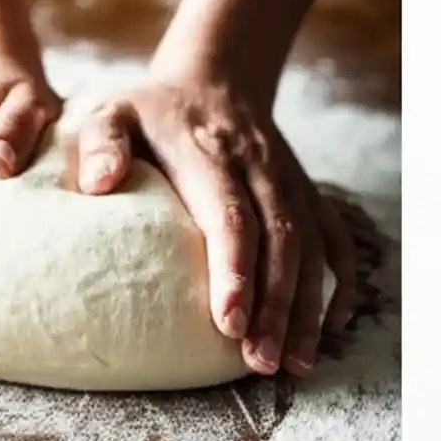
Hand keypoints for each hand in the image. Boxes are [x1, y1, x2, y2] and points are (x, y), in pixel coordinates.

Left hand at [73, 75, 355, 376]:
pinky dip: (340, 282)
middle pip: (280, 242)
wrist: (218, 77)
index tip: (229, 323)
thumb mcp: (112, 112)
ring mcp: (290, 182)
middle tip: (262, 362)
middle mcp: (260, 168)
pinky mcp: (308, 193)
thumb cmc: (153, 111)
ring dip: (307, 307)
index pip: (230, 215)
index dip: (235, 270)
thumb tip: (100, 185)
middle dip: (276, 306)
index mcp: (210, 152)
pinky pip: (334, 239)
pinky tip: (332, 326)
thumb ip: (102, 144)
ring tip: (296, 364)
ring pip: (311, 248)